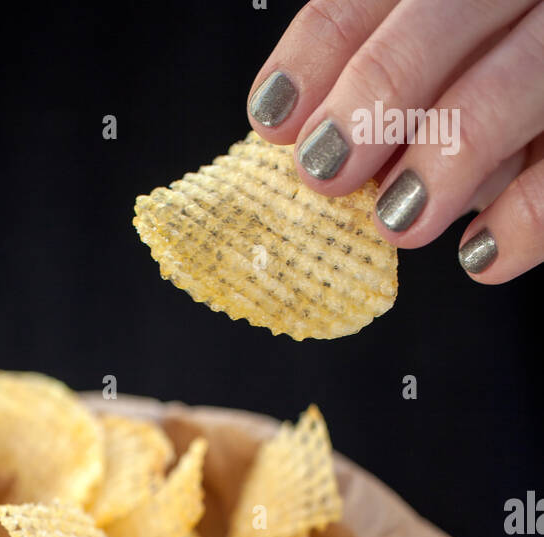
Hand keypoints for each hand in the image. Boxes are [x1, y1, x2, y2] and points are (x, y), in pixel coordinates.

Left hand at [247, 0, 543, 282]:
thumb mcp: (441, 76)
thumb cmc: (491, 89)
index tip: (273, 117)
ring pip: (513, 82)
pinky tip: (480, 256)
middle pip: (447, 12)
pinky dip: (525, 217)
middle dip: (376, 95)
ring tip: (395, 220)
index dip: (321, 50)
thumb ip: (391, 95)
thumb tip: (319, 154)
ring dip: (445, 155)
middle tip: (326, 169)